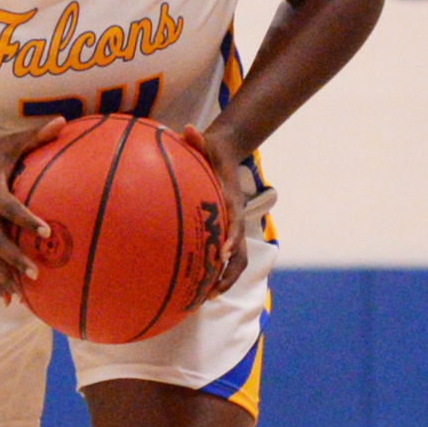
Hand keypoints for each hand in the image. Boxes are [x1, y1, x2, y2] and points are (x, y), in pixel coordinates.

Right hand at [0, 118, 61, 303]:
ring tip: (17, 298)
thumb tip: (62, 121)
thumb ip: (35, 134)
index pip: (9, 205)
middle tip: (36, 272)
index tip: (45, 231)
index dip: (26, 218)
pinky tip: (9, 301)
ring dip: (3, 276)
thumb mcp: (10, 141)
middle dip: (14, 257)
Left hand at [182, 124, 247, 305]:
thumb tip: (188, 128)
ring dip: (223, 280)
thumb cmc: (210, 149)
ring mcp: (231, 226)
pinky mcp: (222, 231)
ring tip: (204, 298)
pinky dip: (212, 272)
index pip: (234, 220)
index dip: (231, 236)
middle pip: (240, 251)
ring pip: (234, 260)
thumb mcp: (204, 141)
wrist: (224, 153)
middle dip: (229, 272)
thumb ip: (197, 138)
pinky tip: (191, 287)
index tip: (222, 251)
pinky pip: (220, 256)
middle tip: (212, 290)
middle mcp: (234, 217)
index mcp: (231, 198)